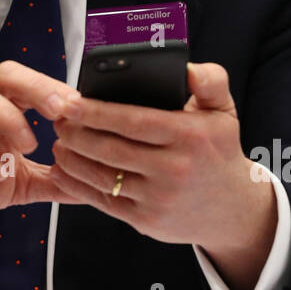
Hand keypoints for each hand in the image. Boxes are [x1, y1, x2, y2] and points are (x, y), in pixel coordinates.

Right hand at [0, 61, 90, 227]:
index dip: (60, 91)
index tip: (88, 110)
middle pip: (7, 75)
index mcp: (1, 107)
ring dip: (10, 117)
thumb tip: (94, 186)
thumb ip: (53, 181)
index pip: (33, 84)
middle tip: (64, 110)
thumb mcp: (20, 184)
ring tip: (30, 143)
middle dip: (38, 87)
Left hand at [49, 61, 275, 264]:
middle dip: (76, 133)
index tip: (69, 102)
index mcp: (190, 136)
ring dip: (71, 158)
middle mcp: (174, 169)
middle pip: (110, 149)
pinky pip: (103, 201)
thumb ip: (210, 80)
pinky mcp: (146, 222)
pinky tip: (63, 170)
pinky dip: (77, 185)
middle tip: (57, 119)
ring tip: (58, 142)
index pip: (133, 121)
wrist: (233, 210)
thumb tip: (188, 67)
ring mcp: (159, 199)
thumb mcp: (224, 111)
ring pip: (102, 176)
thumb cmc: (218, 151)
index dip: (95, 112)